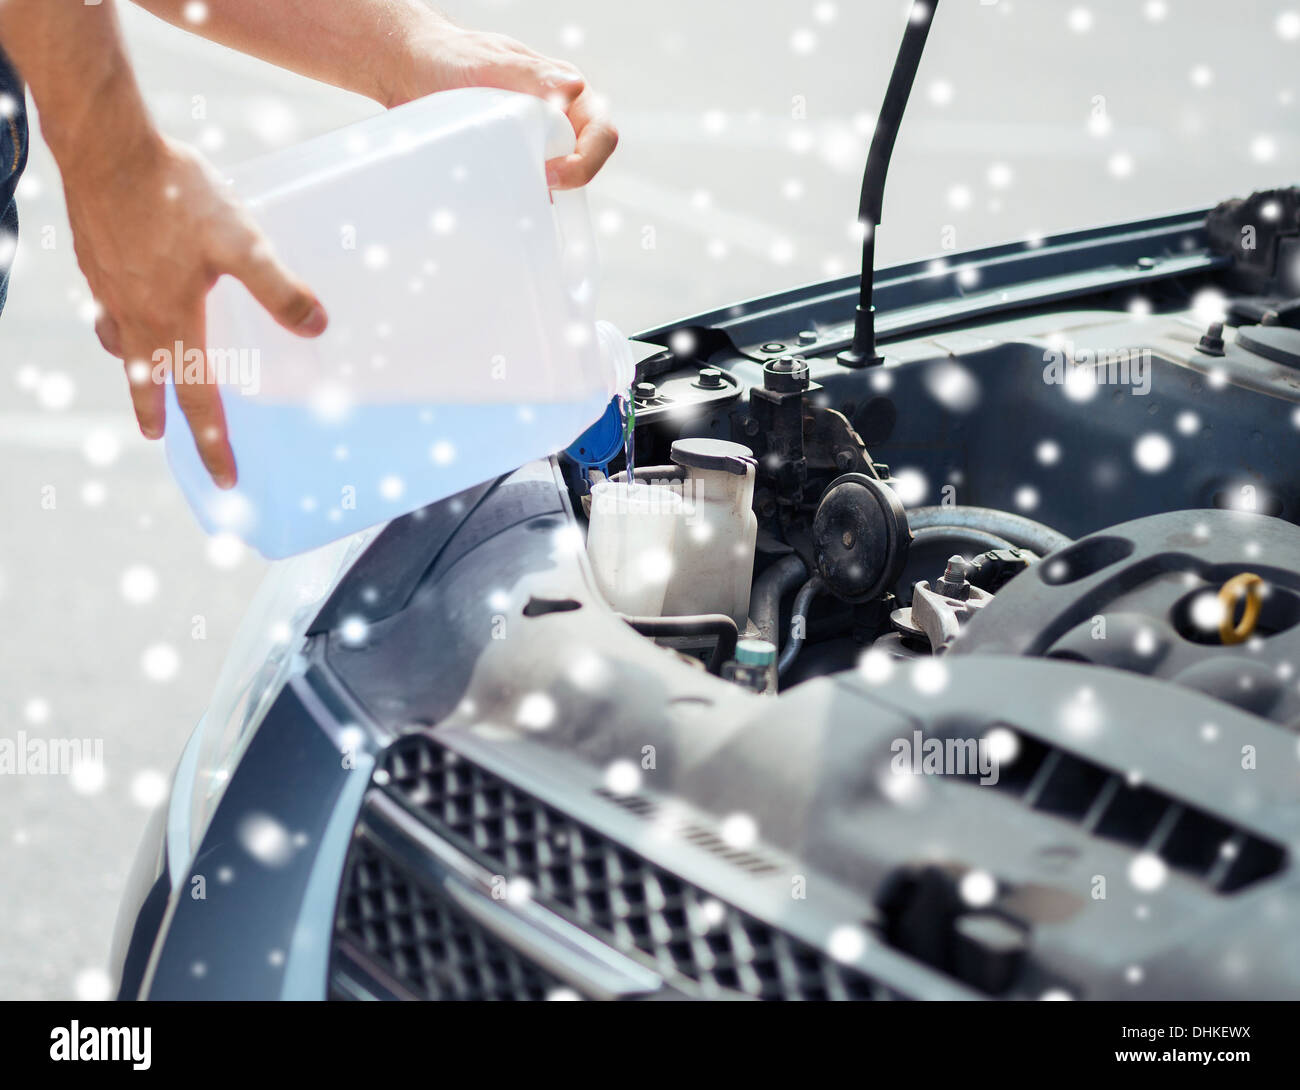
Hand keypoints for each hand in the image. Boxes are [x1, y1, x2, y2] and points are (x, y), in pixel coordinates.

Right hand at [64, 129, 325, 487]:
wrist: (105, 145)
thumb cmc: (174, 194)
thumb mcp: (242, 242)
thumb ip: (279, 288)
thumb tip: (318, 327)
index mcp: (173, 323)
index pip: (200, 401)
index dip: (215, 443)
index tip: (226, 479)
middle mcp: (134, 316)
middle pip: (147, 382)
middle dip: (158, 415)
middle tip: (161, 440)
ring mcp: (108, 289)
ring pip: (120, 346)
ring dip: (133, 371)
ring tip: (141, 378)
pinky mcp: (94, 261)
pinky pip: (106, 308)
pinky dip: (116, 324)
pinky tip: (125, 308)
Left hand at [393, 25, 617, 188]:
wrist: (414, 72)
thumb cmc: (453, 57)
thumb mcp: (490, 63)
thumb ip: (531, 75)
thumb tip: (574, 90)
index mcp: (567, 93)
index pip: (601, 134)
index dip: (585, 161)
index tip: (551, 174)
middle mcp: (560, 120)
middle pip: (585, 163)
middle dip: (567, 182)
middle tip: (533, 187)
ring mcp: (539, 144)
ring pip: (561, 182)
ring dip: (544, 194)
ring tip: (511, 193)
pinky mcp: (518, 163)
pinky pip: (533, 189)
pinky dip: (522, 200)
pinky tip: (501, 203)